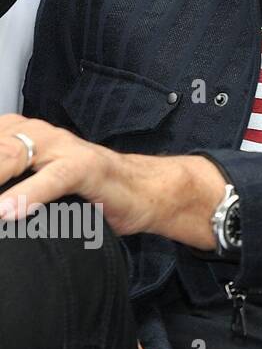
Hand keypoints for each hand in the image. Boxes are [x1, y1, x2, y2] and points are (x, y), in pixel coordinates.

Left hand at [0, 114, 223, 247]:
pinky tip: (7, 212)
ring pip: (13, 154)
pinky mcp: (89, 166)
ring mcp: (65, 148)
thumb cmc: (97, 194)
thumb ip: (18, 187)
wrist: (159, 191)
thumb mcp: (47, 189)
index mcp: (28, 137)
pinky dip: (29, 195)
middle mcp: (42, 135)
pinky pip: (55, 176)